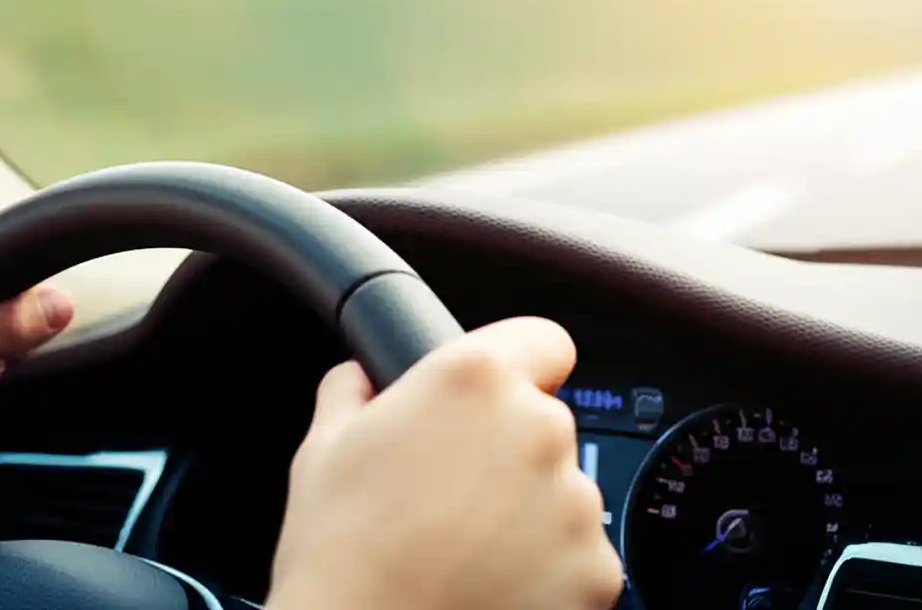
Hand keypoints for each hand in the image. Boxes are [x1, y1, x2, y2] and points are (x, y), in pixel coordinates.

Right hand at [267, 318, 623, 609]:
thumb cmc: (339, 549)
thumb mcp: (325, 446)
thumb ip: (356, 389)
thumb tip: (361, 378)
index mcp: (474, 378)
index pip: (545, 340)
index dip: (523, 366)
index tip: (502, 395)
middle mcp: (537, 427)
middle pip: (548, 421)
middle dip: (512, 450)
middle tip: (456, 491)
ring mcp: (574, 502)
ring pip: (565, 490)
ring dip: (531, 510)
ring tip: (467, 546)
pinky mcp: (596, 569)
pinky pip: (580, 554)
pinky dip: (549, 568)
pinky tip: (492, 581)